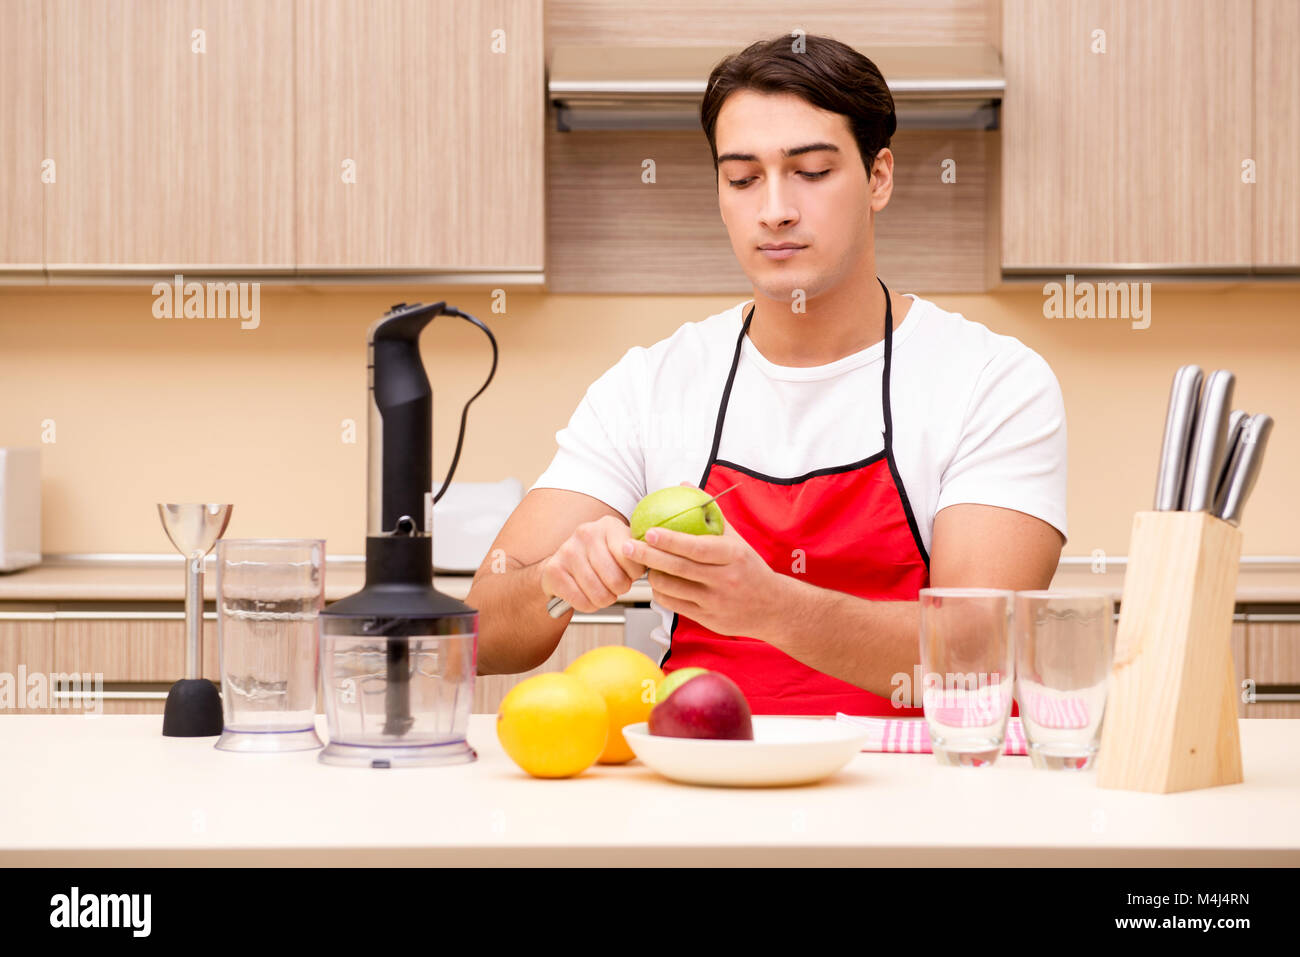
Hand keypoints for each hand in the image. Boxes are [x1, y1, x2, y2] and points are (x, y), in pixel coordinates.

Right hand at [540, 515, 644, 612]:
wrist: (560, 566)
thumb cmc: (596, 560)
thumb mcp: (619, 548)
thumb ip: (639, 552)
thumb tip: (659, 560)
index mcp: (608, 526)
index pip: (633, 559)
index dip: (634, 575)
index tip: (628, 574)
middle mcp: (587, 533)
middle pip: (616, 580)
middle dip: (619, 590)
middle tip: (614, 586)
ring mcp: (568, 551)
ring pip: (599, 593)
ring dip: (604, 599)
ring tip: (601, 590)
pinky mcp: (554, 570)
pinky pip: (581, 601)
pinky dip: (588, 605)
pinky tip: (586, 595)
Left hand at [621, 484, 779, 637]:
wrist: (772, 607)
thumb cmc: (750, 568)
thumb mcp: (736, 539)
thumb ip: (710, 513)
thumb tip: (685, 485)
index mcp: (733, 556)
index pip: (697, 547)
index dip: (670, 540)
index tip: (649, 532)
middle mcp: (724, 579)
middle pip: (679, 568)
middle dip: (649, 557)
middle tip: (628, 546)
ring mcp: (715, 602)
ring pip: (672, 588)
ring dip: (653, 575)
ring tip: (644, 563)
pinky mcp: (707, 619)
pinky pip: (674, 604)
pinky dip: (661, 592)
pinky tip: (658, 582)